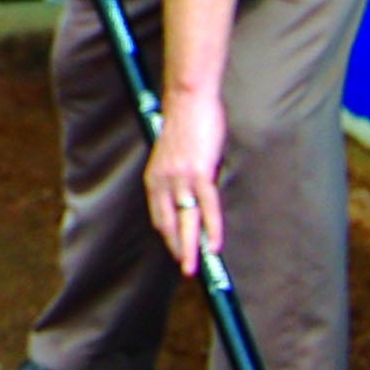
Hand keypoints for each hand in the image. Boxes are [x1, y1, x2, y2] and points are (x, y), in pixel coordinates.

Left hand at [145, 86, 226, 275]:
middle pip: (170, 224)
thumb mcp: (176, 154)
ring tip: (196, 269)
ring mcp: (180, 178)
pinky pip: (207, 207)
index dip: (169, 236)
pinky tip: (215, 246)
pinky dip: (212, 228)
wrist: (188, 99)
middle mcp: (163, 181)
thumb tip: (192, 190)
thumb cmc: (186, 124)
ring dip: (191, 248)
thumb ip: (180, 174)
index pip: (160, 216)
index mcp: (154, 178)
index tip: (177, 251)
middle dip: (179, 249)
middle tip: (186, 270)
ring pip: (186, 221)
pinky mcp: (199, 173)